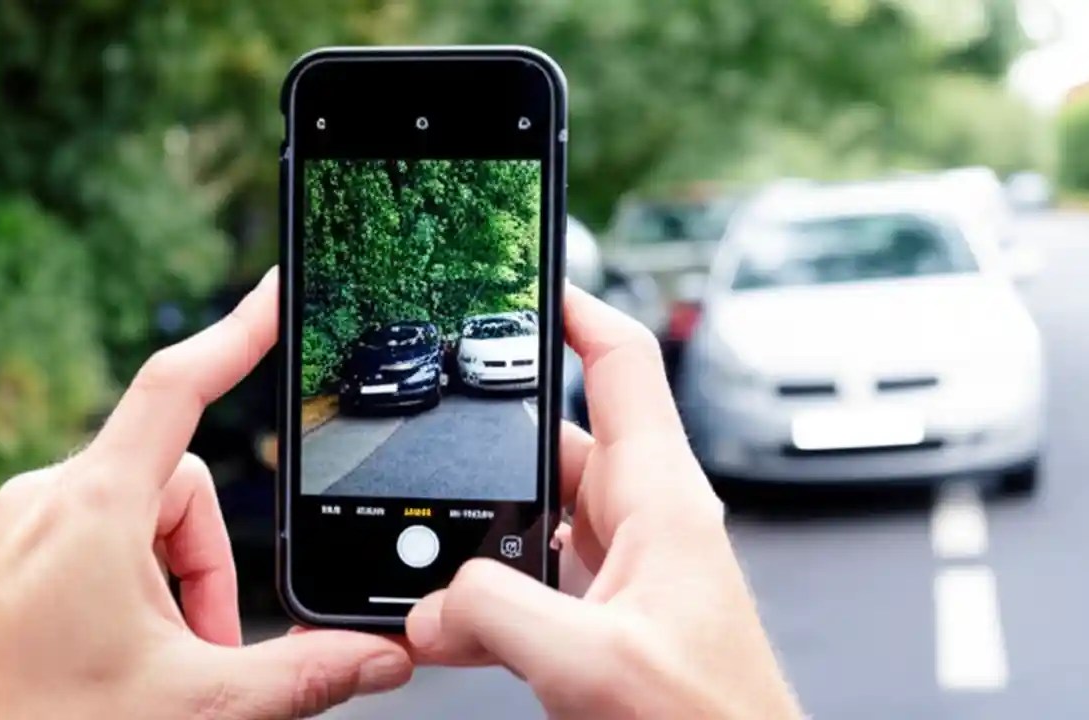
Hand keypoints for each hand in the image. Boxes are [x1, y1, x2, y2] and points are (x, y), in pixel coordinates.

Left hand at [0, 270, 412, 718]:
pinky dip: (135, 582)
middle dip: (209, 568)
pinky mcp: (14, 548)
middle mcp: (52, 496)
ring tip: (160, 665)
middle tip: (202, 652)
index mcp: (95, 508)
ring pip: (144, 515)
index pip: (178, 386)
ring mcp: (27, 521)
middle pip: (180, 486)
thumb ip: (301, 674)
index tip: (274, 293)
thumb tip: (380, 656)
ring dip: (175, 582)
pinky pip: (101, 532)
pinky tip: (123, 650)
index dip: (237, 332)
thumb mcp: (194, 702)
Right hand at [405, 286, 800, 718]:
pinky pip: (527, 574)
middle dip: (487, 438)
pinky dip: (482, 590)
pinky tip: (446, 620)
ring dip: (477, 530)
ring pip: (529, 512)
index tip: (521, 279)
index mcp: (662, 499)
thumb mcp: (596, 662)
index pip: (621, 366)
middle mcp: (643, 519)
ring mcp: (619, 566)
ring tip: (425, 548)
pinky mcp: (598, 611)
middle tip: (425, 438)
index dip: (573, 309)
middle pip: (553, 438)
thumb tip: (431, 602)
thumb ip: (501, 614)